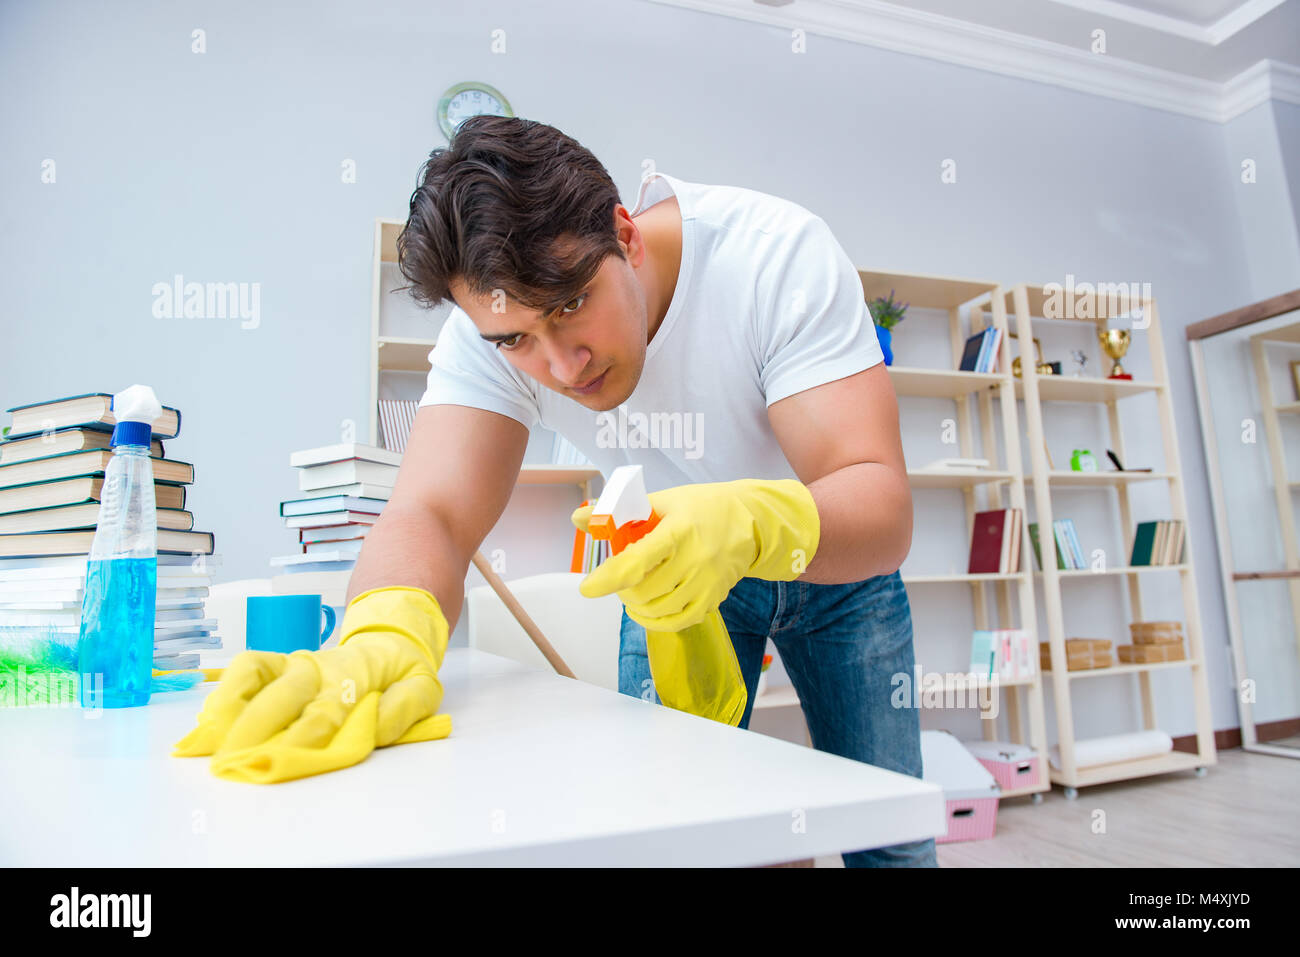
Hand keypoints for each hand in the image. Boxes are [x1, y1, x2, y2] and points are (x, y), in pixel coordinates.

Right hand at [172, 586, 451, 783]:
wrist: (390, 636)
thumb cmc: (402, 670)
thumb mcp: (423, 688)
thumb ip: (404, 708)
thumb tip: (375, 727)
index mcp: (356, 677)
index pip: (325, 708)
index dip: (302, 735)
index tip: (281, 759)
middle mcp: (318, 667)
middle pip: (281, 696)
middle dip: (256, 729)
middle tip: (235, 762)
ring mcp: (294, 663)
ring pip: (254, 675)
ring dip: (230, 707)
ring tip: (209, 743)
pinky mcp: (278, 664)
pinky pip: (245, 670)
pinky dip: (223, 693)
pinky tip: (209, 723)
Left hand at [572, 478, 819, 631]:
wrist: (750, 521)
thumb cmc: (700, 507)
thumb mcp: (660, 500)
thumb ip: (617, 512)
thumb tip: (578, 518)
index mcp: (679, 530)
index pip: (637, 561)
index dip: (607, 578)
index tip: (587, 588)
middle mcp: (695, 560)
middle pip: (643, 592)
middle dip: (621, 590)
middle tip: (619, 578)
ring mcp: (707, 583)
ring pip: (658, 611)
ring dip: (636, 607)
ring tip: (632, 592)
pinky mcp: (714, 599)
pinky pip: (678, 622)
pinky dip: (656, 621)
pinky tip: (648, 611)